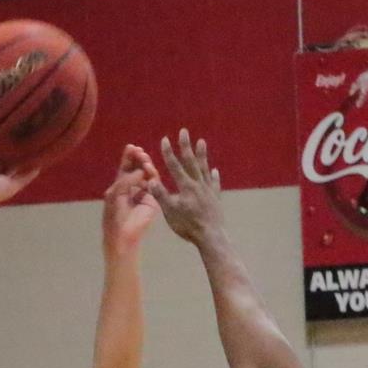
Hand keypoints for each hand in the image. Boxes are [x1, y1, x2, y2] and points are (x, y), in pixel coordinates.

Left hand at [101, 144, 160, 254]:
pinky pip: (154, 184)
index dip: (128, 157)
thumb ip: (128, 179)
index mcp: (121, 187)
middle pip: (138, 169)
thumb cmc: (115, 215)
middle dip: (138, 158)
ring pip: (147, 175)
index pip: (126, 168)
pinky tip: (147, 168)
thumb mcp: (116, 193)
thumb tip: (142, 169)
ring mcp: (144, 193)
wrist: (123, 233)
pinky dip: (151, 174)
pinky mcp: (154, 199)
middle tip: (138, 151)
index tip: (131, 146)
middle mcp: (133, 188)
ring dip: (145, 164)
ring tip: (143, 157)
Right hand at [149, 128, 224, 243]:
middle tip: (184, 131)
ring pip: (205, 169)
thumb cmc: (188, 225)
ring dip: (202, 155)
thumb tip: (151, 180)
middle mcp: (198, 184)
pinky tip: (215, 170)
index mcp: (186, 187)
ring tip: (202, 141)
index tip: (165, 139)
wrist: (211, 236)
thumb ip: (161, 195)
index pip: (175, 166)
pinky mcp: (216, 198)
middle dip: (186, 146)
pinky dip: (214, 176)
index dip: (169, 152)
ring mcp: (209, 190)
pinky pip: (215, 183)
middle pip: (191, 162)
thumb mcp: (170, 211)